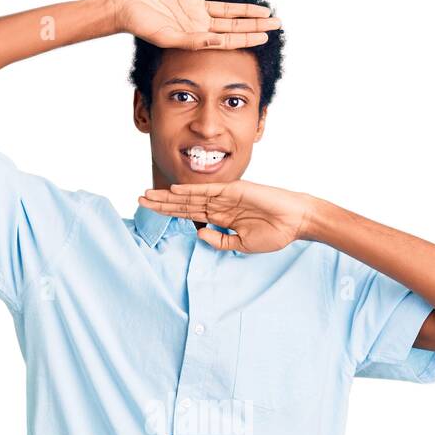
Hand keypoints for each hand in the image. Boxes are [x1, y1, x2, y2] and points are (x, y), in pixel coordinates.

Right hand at [106, 0, 280, 49]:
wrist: (123, 4)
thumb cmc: (140, 25)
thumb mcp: (167, 36)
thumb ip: (192, 40)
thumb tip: (217, 41)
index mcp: (195, 36)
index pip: (228, 38)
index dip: (247, 37)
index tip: (265, 37)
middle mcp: (198, 21)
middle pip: (233, 23)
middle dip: (255, 25)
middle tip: (277, 24)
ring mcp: (193, 4)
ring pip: (227, 7)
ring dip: (246, 8)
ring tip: (266, 11)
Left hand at [138, 180, 319, 253]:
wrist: (294, 221)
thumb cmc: (273, 233)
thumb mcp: (241, 244)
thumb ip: (219, 241)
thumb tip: (198, 234)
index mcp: (221, 218)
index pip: (190, 215)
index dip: (171, 213)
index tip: (152, 212)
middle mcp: (219, 205)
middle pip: (184, 204)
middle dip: (162, 203)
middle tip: (140, 200)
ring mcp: (225, 197)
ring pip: (191, 197)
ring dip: (169, 196)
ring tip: (148, 195)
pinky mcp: (234, 190)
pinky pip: (208, 190)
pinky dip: (191, 190)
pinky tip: (174, 191)